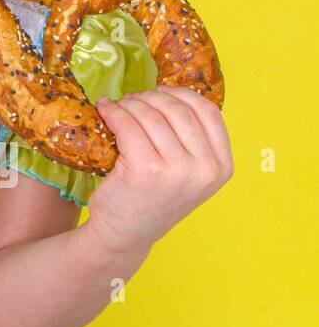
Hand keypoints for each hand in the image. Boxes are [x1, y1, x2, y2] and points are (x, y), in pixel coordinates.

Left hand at [83, 85, 233, 256]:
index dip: (182, 95)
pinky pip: (127, 124)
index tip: (160, 92)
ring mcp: (177, 170)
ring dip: (129, 104)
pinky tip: (105, 110)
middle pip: (177, 109)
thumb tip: (170, 94)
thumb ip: (190, 141)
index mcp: (222, 167)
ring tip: (117, 108)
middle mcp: (205, 169)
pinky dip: (113, 112)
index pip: (209, 112)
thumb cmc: (152, 199)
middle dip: (149, 98)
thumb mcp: (187, 174)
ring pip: (150, 115)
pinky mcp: (145, 169)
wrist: (125, 234)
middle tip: (130, 100)